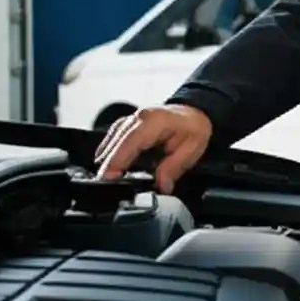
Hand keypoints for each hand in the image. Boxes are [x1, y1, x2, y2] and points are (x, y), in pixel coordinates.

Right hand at [95, 104, 212, 193]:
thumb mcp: (192, 149)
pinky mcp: (124, 127)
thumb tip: (162, 186)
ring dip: (108, 161)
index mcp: (155, 121)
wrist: (193, 114)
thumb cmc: (193, 128)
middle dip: (107, 165)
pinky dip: (111, 155)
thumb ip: (174, 168)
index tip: (108, 177)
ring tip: (110, 181)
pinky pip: (112, 141)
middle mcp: (138, 118)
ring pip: (110, 142)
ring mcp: (129, 121)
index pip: (130, 141)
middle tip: (105, 186)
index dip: (117, 160)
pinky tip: (113, 169)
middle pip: (115, 142)